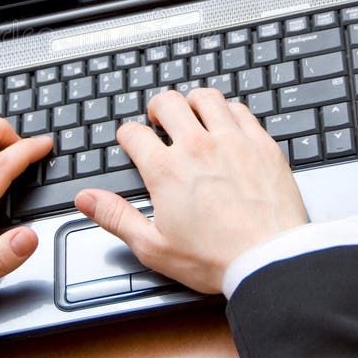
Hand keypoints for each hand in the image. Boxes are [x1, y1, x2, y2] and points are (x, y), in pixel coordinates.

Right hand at [75, 88, 307, 294]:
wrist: (270, 260)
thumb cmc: (216, 258)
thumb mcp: (154, 247)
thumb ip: (116, 217)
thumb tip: (87, 200)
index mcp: (166, 170)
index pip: (134, 133)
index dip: (128, 135)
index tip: (132, 141)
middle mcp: (197, 146)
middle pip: (168, 102)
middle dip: (157, 108)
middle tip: (159, 121)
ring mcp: (232, 141)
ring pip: (206, 97)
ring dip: (193, 103)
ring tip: (192, 116)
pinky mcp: (261, 144)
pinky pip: (240, 110)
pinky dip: (228, 112)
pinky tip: (226, 125)